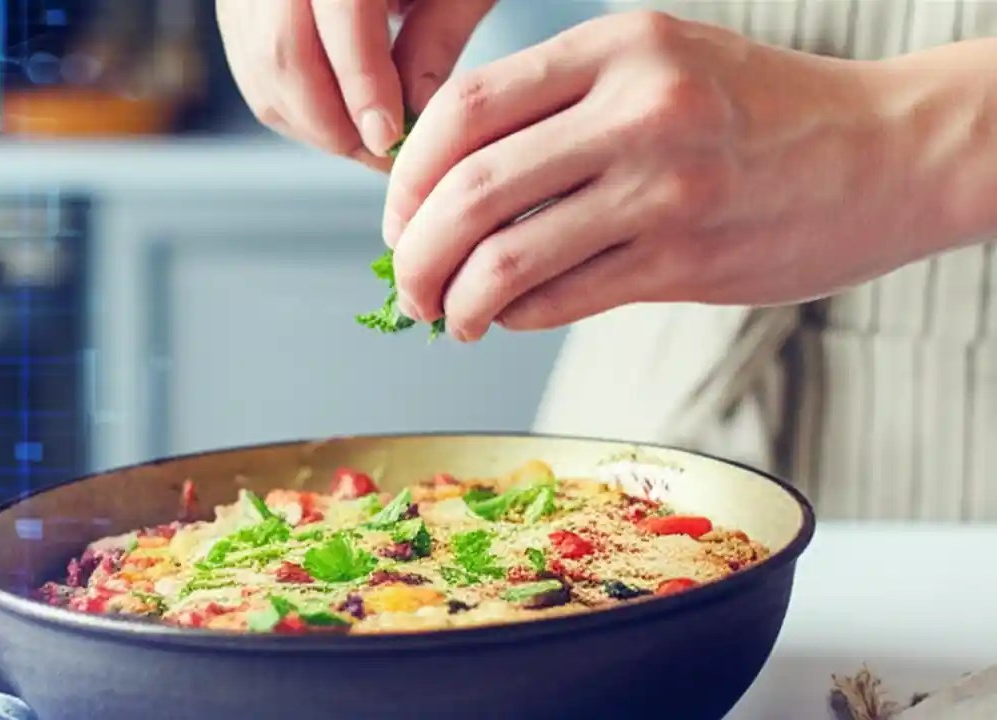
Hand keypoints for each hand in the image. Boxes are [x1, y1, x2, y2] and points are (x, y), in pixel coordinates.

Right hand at [215, 0, 497, 170]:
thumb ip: (439, 35)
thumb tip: (411, 114)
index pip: (342, 12)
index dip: (364, 84)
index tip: (392, 137)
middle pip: (285, 51)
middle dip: (335, 121)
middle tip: (384, 152)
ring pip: (262, 72)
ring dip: (316, 125)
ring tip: (369, 139)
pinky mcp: (237, 5)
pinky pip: (253, 73)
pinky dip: (295, 110)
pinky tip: (340, 117)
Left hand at [384, 11, 926, 340]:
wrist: (886, 152)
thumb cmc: (756, 112)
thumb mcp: (657, 67)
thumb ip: (560, 110)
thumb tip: (446, 186)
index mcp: (616, 47)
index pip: (465, 109)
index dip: (408, 173)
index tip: (398, 215)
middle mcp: (637, 110)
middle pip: (470, 189)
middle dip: (413, 251)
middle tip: (404, 286)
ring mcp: (664, 188)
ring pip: (508, 259)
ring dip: (455, 301)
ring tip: (446, 318)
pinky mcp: (687, 261)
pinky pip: (562, 300)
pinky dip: (514, 316)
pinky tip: (507, 318)